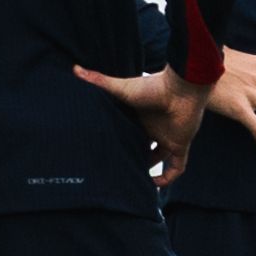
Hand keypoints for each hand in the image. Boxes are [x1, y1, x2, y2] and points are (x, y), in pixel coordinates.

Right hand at [71, 60, 211, 185]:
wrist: (182, 89)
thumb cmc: (152, 86)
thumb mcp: (120, 88)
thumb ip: (99, 81)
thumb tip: (74, 69)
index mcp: (139, 116)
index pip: (127, 132)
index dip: (118, 141)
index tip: (104, 151)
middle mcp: (152, 128)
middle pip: (141, 146)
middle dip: (131, 157)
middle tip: (116, 170)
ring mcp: (167, 137)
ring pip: (158, 158)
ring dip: (148, 169)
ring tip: (133, 180)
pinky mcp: (180, 145)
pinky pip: (176, 167)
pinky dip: (167, 177)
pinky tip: (154, 185)